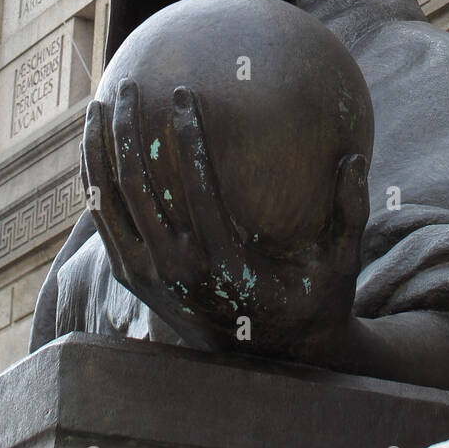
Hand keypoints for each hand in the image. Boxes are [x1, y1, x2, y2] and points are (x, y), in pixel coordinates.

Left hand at [81, 79, 369, 359]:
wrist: (266, 363)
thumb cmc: (310, 302)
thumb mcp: (340, 265)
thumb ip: (349, 212)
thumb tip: (355, 156)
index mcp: (226, 262)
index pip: (197, 187)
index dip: (187, 135)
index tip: (183, 91)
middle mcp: (178, 269)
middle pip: (140, 186)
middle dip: (129, 128)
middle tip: (129, 84)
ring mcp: (148, 276)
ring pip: (109, 202)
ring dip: (99, 149)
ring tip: (98, 103)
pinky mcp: (132, 279)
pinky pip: (104, 223)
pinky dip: (93, 181)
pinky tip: (93, 145)